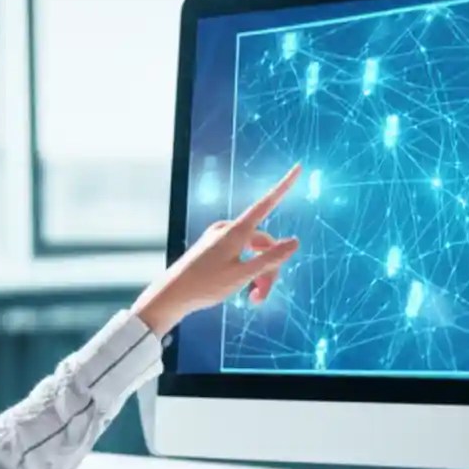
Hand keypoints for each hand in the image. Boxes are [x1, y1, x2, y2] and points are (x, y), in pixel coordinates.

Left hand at [132, 164, 302, 336]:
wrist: (171, 295)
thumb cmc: (205, 285)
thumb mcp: (243, 275)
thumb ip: (271, 259)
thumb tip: (295, 242)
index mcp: (236, 231)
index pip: (267, 203)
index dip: (284, 186)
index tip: (297, 168)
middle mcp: (228, 230)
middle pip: (263, 243)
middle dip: (268, 269)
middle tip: (260, 297)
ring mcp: (220, 238)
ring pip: (252, 252)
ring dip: (257, 275)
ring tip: (252, 299)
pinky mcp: (214, 248)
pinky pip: (240, 254)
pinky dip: (245, 271)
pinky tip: (242, 291)